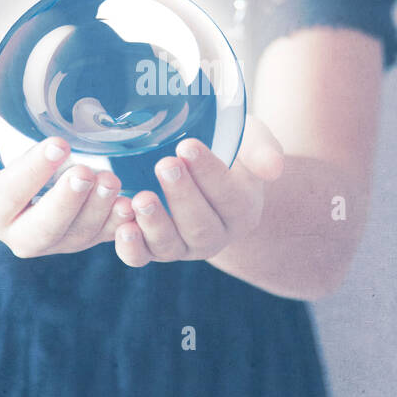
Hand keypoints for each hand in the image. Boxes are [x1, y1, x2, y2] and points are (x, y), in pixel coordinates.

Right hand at [0, 90, 124, 257]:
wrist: (35, 164)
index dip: (32, 173)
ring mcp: (57, 241)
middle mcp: (20, 233)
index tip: (58, 143)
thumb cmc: (7, 140)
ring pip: (78, 236)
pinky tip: (134, 204)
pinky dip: (121, 224)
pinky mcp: (87, 239)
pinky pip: (107, 239)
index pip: (7, 195)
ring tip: (113, 179)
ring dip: (98, 210)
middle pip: (41, 230)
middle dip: (65, 203)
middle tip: (87, 171)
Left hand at [111, 114, 284, 267]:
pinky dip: (131, 248)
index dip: (209, 173)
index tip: (187, 145)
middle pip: (201, 225)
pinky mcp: (154, 249)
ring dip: (155, 224)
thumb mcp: (247, 139)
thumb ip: (262, 150)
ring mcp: (184, 246)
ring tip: (140, 198)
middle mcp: (217, 234)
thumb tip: (273, 168)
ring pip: (171, 245)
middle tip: (165, 164)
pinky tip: (122, 228)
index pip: (231, 197)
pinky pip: (142, 257)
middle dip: (182, 196)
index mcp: (244, 208)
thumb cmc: (225, 147)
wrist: (196, 166)